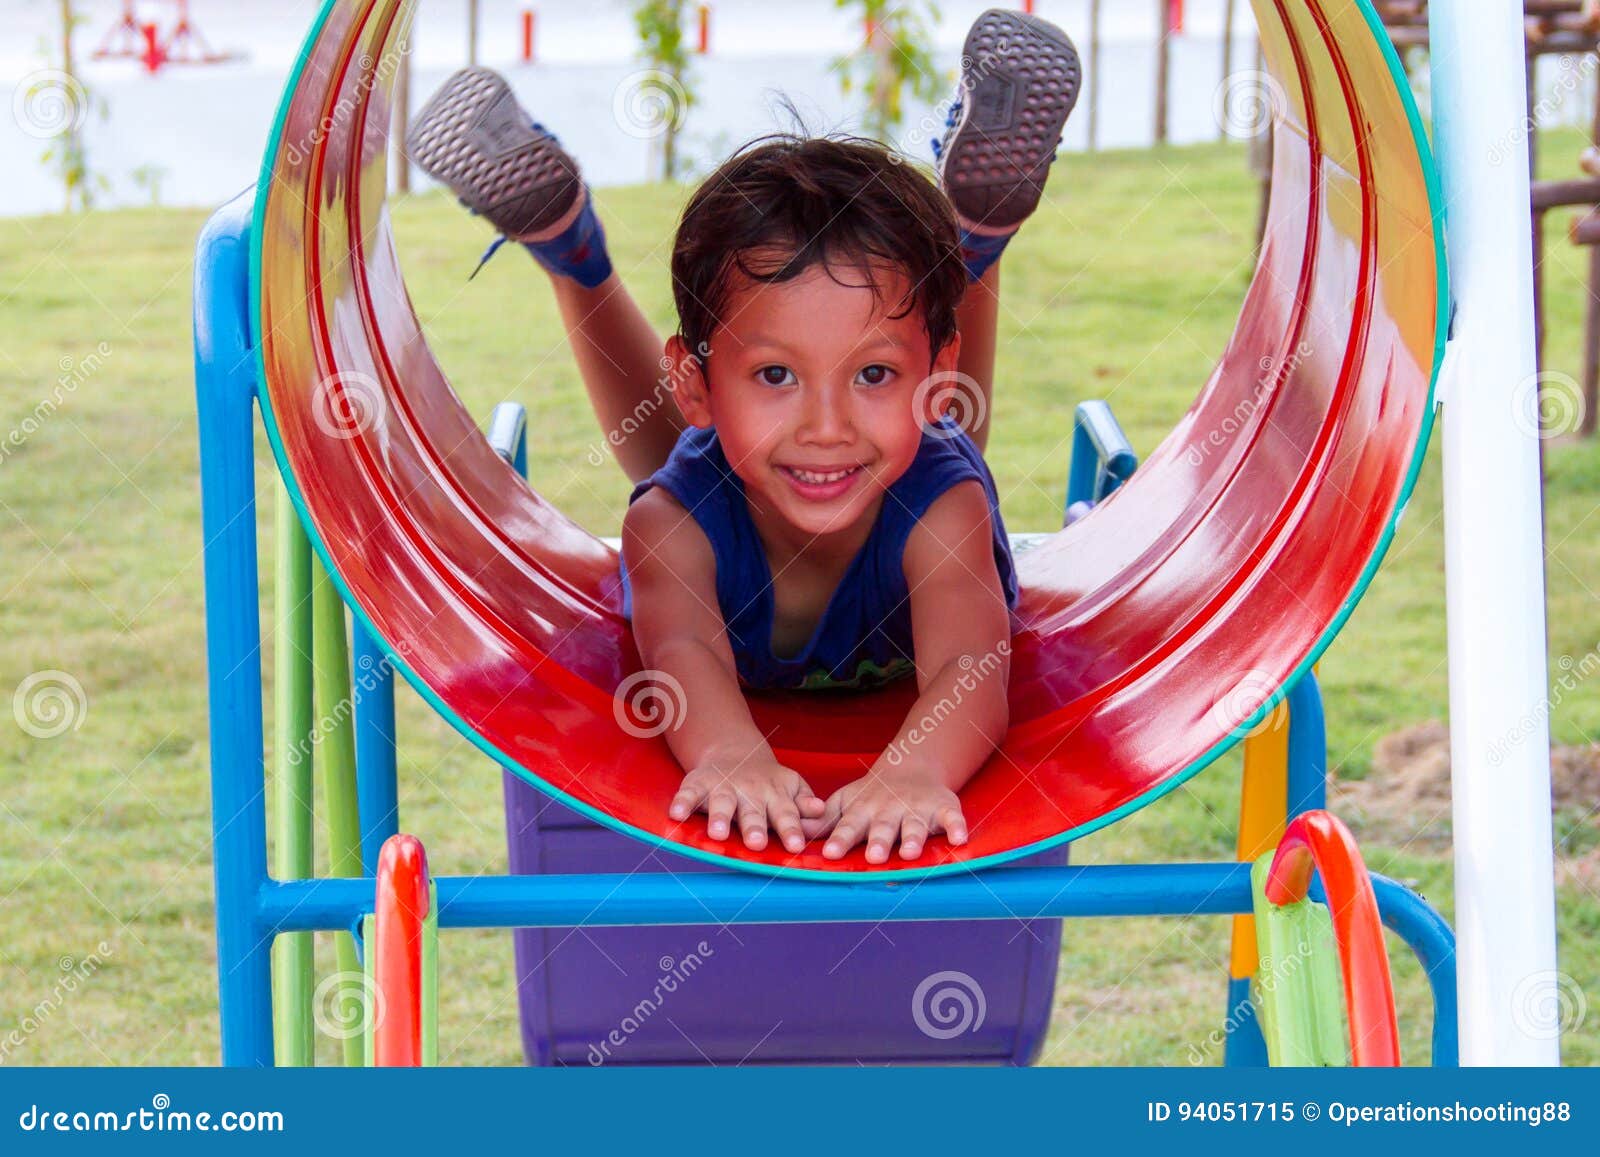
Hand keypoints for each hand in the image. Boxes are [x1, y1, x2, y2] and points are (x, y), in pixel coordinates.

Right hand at [669, 750, 825, 853]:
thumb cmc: (768, 781)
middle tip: (757, 844)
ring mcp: (723, 787)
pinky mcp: (698, 783)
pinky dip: (682, 803)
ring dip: (719, 817)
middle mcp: (749, 792)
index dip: (791, 830)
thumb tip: (820, 810)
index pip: (786, 814)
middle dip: (754, 828)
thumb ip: (804, 801)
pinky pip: (688, 793)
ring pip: (721, 803)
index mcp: (775, 795)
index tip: (796, 846)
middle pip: (753, 812)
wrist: (734, 751)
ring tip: (717, 834)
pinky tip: (676, 815)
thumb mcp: (791, 786)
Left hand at [802, 768, 968, 863]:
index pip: (850, 826)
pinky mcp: (943, 808)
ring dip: (913, 838)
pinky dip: (956, 827)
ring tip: (910, 853)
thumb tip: (792, 835)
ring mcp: (917, 808)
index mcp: (863, 811)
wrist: (911, 768)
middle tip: (873, 857)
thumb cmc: (871, 796)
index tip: (832, 854)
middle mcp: (889, 810)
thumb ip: (822, 822)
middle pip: (883, 828)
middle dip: (879, 841)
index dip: (841, 839)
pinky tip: (960, 839)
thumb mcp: (844, 803)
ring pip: (915, 825)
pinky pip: (952, 818)